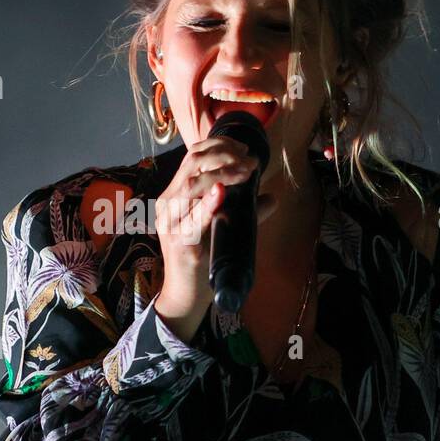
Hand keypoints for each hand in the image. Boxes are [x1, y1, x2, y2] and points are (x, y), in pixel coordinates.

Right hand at [154, 136, 277, 339]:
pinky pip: (193, 220)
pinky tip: (220, 192)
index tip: (244, 148)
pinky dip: (208, 204)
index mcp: (174, 196)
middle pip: (191, 165)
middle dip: (224, 155)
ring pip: (191, 187)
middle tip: (250, 160)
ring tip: (245, 170)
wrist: (186, 295)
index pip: (192, 157)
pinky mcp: (180, 243)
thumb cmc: (203, 260)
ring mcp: (171, 224)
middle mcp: (168, 205)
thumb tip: (271, 197)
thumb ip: (243, 211)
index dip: (218, 145)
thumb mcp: (222, 228)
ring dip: (222, 173)